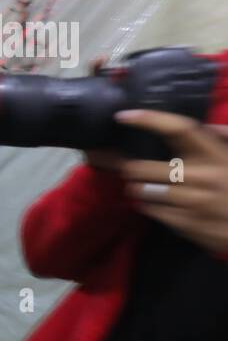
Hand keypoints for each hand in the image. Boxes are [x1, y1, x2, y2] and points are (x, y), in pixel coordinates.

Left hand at [111, 109, 227, 253]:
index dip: (149, 119)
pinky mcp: (188, 224)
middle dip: (130, 168)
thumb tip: (210, 127)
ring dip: (137, 188)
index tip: (124, 116)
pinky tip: (155, 203)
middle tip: (128, 167)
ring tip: (140, 186)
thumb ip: (225, 139)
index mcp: (216, 155)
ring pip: (146, 192)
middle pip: (145, 167)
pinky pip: (154, 211)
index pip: (179, 129)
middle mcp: (205, 176)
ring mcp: (195, 202)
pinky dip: (150, 207)